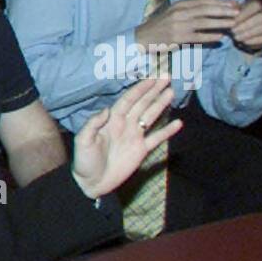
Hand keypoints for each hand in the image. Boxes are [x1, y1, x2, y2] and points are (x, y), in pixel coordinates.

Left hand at [71, 76, 180, 197]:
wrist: (91, 183)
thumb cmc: (84, 161)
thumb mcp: (83, 141)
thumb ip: (93, 125)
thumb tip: (107, 110)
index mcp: (112, 121)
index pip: (128, 100)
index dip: (139, 89)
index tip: (151, 78)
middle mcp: (125, 125)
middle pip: (142, 104)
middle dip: (153, 90)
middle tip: (166, 77)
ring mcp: (134, 137)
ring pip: (150, 116)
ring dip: (160, 104)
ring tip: (171, 92)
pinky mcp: (141, 151)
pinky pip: (156, 138)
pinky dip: (167, 131)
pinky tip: (178, 123)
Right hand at [135, 0, 238, 51]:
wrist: (142, 37)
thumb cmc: (161, 24)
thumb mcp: (176, 10)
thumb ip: (195, 4)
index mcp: (180, 4)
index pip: (204, 0)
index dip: (220, 1)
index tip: (234, 2)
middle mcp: (179, 12)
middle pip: (206, 9)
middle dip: (224, 10)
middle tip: (238, 12)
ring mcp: (178, 25)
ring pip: (204, 22)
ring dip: (220, 23)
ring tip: (233, 24)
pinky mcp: (177, 38)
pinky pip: (197, 37)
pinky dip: (210, 37)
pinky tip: (220, 37)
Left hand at [229, 0, 261, 54]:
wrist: (238, 34)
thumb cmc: (233, 21)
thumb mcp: (230, 14)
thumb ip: (231, 9)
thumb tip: (232, 4)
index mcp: (257, 5)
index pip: (256, 5)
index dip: (245, 13)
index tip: (233, 21)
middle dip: (246, 25)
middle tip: (233, 31)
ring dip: (248, 33)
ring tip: (236, 37)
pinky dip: (253, 41)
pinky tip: (243, 42)